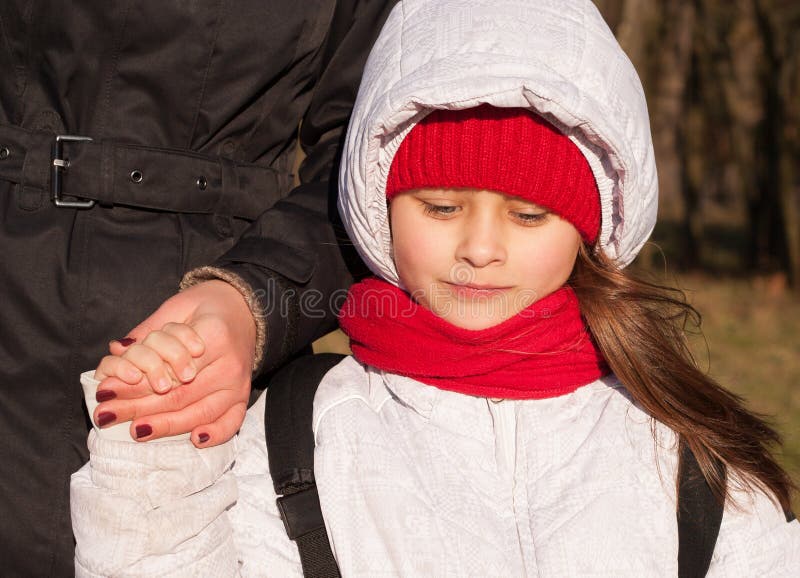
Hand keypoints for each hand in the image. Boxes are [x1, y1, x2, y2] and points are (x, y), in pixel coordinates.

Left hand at [93, 280, 256, 446]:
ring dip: (166, 426)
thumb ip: (148, 331)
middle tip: (106, 414)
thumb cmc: (206, 308)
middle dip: (139, 408)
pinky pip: (233, 421)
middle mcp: (230, 363)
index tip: (105, 391)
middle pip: (180, 395)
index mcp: (214, 335)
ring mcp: (239, 383)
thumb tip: (117, 351)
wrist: (246, 310)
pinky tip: (195, 440)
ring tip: (135, 431)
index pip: (169, 368)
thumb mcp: (176, 307)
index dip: (135, 384)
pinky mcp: (244, 396)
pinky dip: (216, 434)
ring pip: (200, 412)